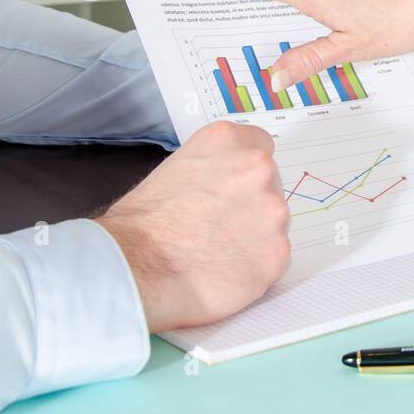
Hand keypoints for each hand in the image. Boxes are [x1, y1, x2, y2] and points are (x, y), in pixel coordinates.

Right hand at [96, 122, 290, 332]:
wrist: (135, 267)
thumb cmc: (141, 223)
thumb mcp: (174, 170)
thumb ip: (212, 170)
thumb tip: (223, 185)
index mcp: (228, 141)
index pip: (260, 145)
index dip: (244, 171)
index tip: (234, 188)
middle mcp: (257, 169)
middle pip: (271, 186)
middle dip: (252, 205)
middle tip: (219, 227)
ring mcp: (272, 212)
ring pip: (275, 225)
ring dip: (255, 238)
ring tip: (216, 253)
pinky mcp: (278, 252)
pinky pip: (274, 259)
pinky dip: (255, 268)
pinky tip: (224, 272)